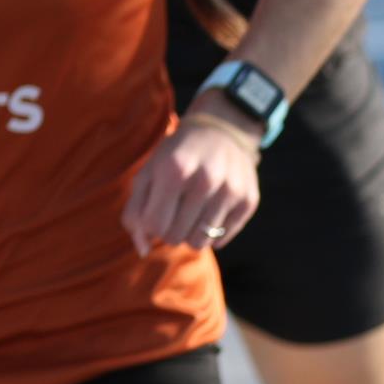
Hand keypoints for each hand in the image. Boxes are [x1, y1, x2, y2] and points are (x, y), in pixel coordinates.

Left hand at [123, 111, 261, 254]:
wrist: (221, 131)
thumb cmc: (175, 157)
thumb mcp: (147, 174)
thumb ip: (134, 212)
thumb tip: (142, 251)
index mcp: (174, 170)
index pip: (155, 226)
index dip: (151, 225)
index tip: (155, 212)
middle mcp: (205, 180)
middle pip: (176, 237)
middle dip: (169, 229)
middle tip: (174, 210)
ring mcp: (230, 191)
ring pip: (199, 243)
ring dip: (189, 233)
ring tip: (191, 211)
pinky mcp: (248, 201)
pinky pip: (221, 240)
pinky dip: (211, 232)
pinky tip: (210, 210)